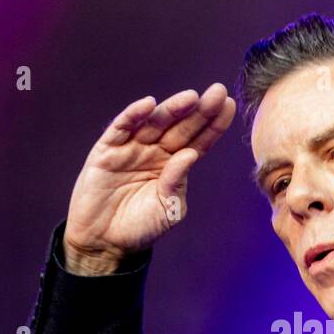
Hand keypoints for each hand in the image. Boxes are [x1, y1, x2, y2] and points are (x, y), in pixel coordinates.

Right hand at [63, 83, 235, 273]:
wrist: (104, 242)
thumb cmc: (140, 227)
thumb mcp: (167, 209)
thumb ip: (177, 183)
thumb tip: (190, 154)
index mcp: (175, 165)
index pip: (198, 140)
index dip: (213, 124)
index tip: (228, 105)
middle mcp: (156, 152)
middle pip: (181, 126)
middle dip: (199, 110)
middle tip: (217, 91)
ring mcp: (132, 149)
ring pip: (155, 123)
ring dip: (172, 109)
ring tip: (191, 98)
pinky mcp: (107, 151)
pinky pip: (121, 128)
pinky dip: (133, 115)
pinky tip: (149, 104)